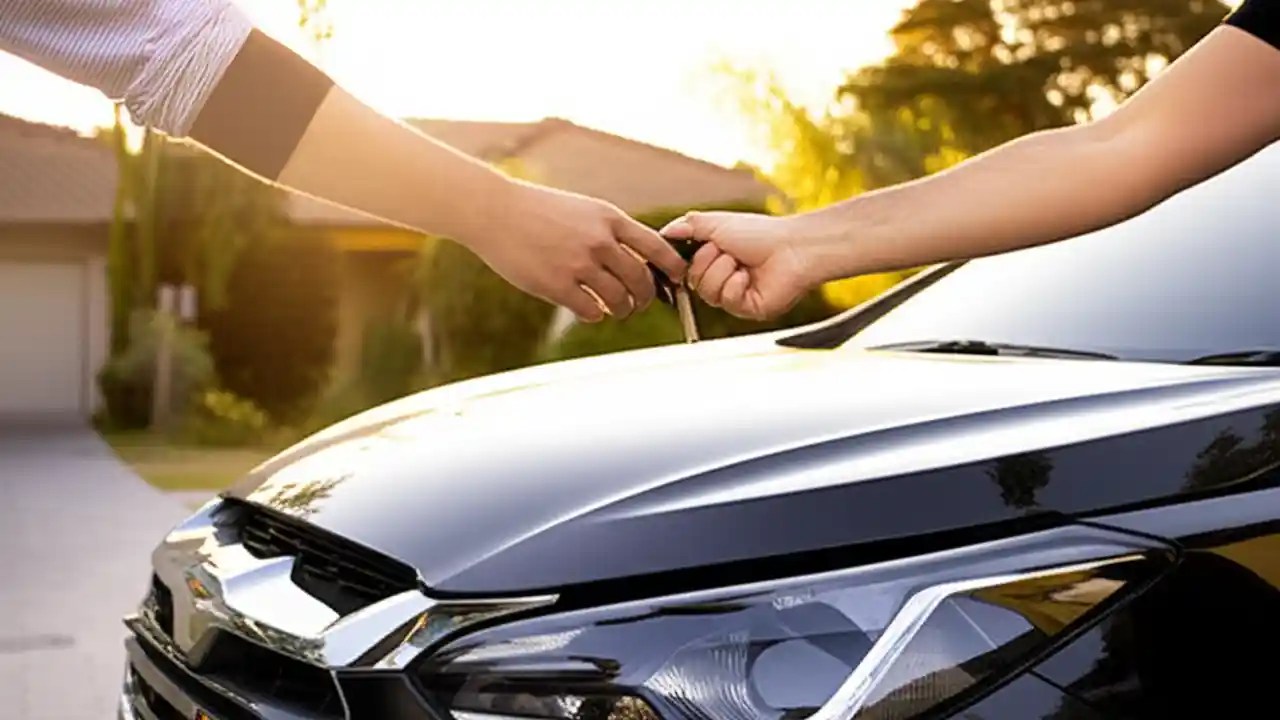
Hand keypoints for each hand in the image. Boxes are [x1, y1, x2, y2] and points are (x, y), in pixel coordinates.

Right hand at [469, 181, 685, 321]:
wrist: (495, 212)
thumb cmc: (538, 211)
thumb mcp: (583, 209)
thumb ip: (610, 231)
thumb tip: (639, 259)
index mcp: (609, 218)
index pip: (657, 247)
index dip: (673, 268)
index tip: (678, 279)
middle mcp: (600, 241)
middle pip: (641, 280)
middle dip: (646, 297)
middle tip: (641, 303)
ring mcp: (579, 264)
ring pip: (619, 300)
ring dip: (621, 309)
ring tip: (616, 309)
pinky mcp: (557, 285)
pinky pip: (590, 311)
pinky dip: (594, 315)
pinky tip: (588, 310)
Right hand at [661, 211, 811, 320]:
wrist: (792, 247)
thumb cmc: (761, 233)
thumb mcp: (716, 223)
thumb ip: (688, 226)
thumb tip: (664, 232)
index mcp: (716, 259)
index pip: (686, 267)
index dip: (684, 260)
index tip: (683, 249)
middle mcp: (724, 278)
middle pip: (693, 281)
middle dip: (706, 261)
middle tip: (726, 250)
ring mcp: (736, 296)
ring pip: (707, 292)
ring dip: (722, 271)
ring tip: (740, 262)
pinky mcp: (748, 309)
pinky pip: (726, 301)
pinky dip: (735, 284)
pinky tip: (749, 276)